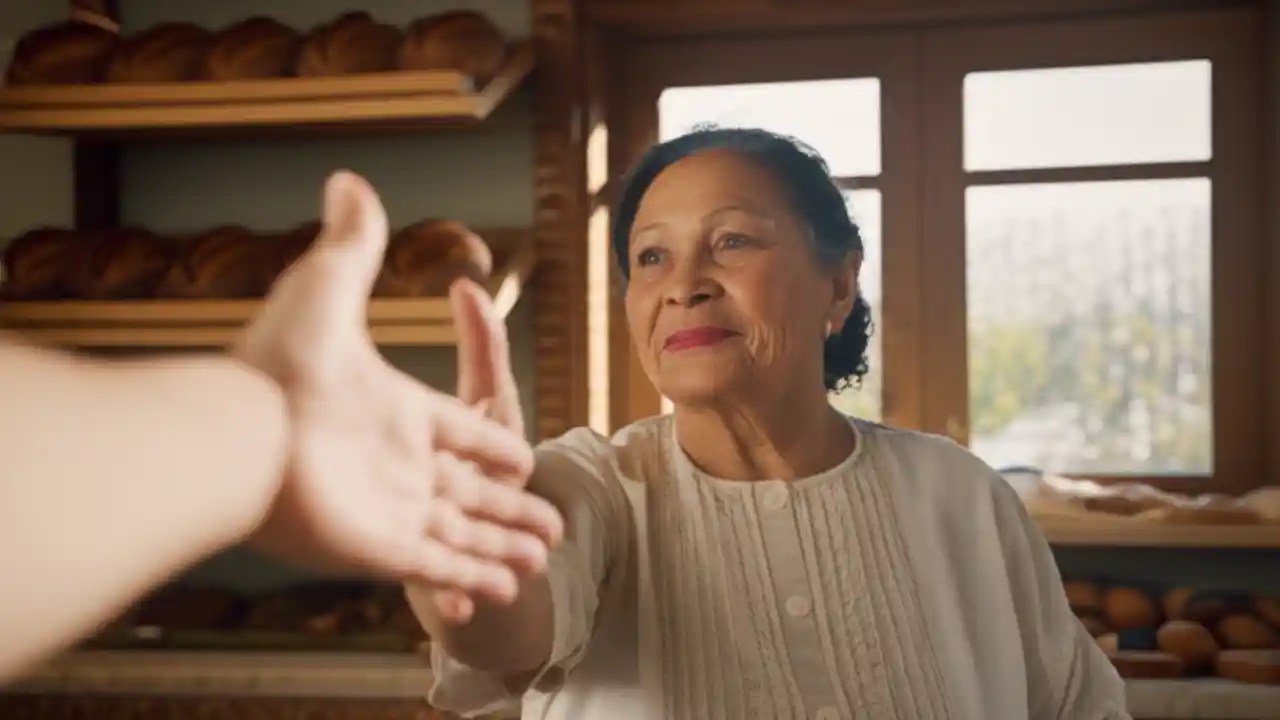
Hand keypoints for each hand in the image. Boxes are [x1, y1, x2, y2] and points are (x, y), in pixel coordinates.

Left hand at [234, 171, 561, 604]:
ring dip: (503, 549)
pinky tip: (506, 591)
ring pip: (462, 535)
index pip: (460, 433)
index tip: (524, 457)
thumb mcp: (328, 287)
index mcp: (398, 413)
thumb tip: (349, 177)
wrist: (237, 435)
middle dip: (511, 510)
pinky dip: (474, 580)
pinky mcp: (378, 549)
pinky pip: (437, 568)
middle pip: (470, 493)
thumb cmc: (278, 361)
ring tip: (543, 562)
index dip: (493, 446)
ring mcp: (388, 510)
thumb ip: (353, 241)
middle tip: (555, 524)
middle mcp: (397, 465)